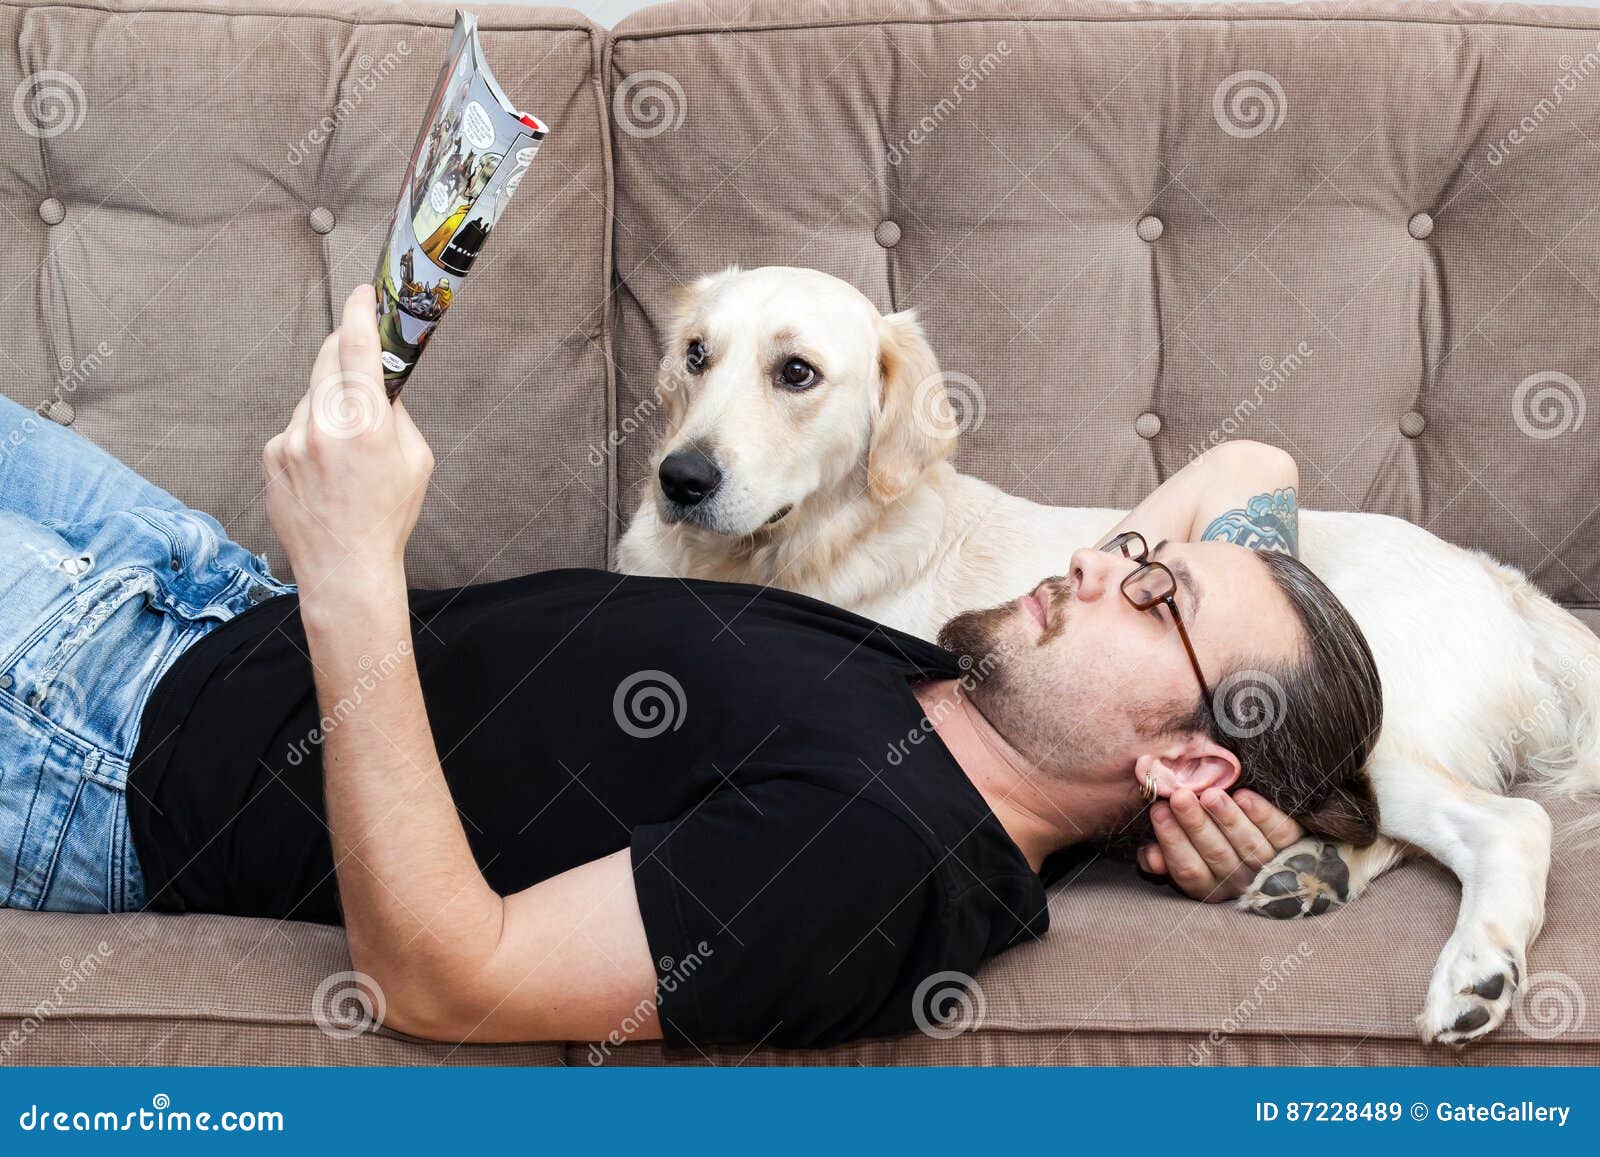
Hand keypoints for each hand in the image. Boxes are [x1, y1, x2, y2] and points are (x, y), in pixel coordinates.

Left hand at [264, 285, 433, 593]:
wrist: (344, 568)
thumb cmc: (386, 518)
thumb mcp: (416, 460)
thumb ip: (397, 413)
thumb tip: (383, 382)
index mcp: (367, 424)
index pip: (357, 347)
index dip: (359, 311)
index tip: (362, 294)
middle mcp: (324, 426)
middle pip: (329, 359)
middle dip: (344, 349)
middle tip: (358, 350)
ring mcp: (291, 440)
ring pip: (311, 396)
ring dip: (329, 401)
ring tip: (346, 445)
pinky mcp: (272, 456)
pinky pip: (294, 426)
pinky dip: (310, 432)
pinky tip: (324, 467)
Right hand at [1138, 787, 1303, 901]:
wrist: (1283, 860)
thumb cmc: (1216, 846)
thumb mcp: (1187, 859)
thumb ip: (1164, 858)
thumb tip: (1149, 856)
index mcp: (1211, 886)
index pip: (1188, 870)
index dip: (1172, 842)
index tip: (1158, 810)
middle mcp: (1240, 881)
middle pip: (1217, 855)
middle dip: (1196, 824)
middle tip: (1180, 797)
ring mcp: (1270, 867)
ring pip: (1248, 845)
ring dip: (1227, 818)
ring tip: (1210, 794)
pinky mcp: (1295, 849)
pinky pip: (1280, 833)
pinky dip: (1263, 815)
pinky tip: (1245, 795)